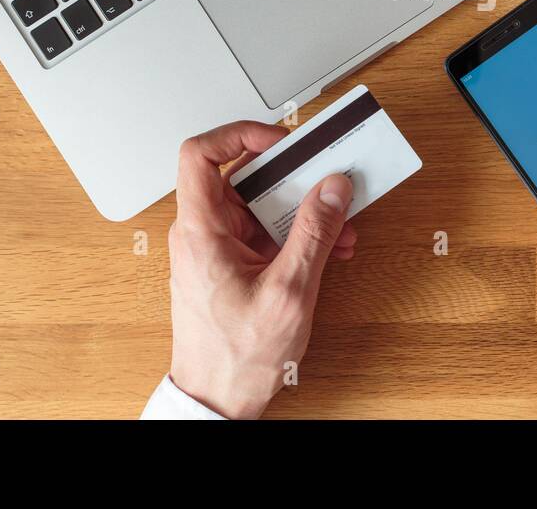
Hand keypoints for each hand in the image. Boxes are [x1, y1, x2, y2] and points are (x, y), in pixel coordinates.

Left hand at [167, 121, 356, 418]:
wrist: (217, 401)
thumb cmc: (235, 359)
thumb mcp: (289, 290)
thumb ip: (313, 233)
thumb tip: (330, 189)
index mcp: (201, 231)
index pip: (199, 154)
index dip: (238, 134)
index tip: (280, 140)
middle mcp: (202, 234)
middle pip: (242, 178)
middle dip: (292, 179)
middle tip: (325, 178)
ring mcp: (215, 250)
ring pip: (258, 206)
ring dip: (301, 211)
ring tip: (337, 225)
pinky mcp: (230, 265)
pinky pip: (262, 232)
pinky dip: (294, 234)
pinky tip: (327, 249)